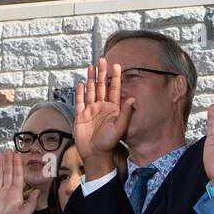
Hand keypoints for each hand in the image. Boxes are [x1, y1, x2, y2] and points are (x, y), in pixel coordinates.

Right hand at [74, 58, 132, 174]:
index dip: (115, 77)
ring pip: (91, 91)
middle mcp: (102, 107)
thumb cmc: (109, 142)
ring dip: (91, 78)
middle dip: (102, 73)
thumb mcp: (120, 127)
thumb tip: (133, 98)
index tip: (116, 65)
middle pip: (102, 86)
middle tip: (102, 60)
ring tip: (91, 66)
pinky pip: (80, 101)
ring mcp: (91, 110)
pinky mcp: (81, 115)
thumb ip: (126, 113)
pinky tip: (81, 83)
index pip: (114, 89)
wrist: (95, 154)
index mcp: (113, 109)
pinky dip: (80, 92)